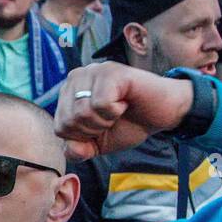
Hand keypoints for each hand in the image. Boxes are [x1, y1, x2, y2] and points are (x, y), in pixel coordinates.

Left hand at [53, 62, 194, 160]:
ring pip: (82, 112)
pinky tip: (125, 102)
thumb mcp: (98, 143)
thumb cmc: (129, 124)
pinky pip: (101, 104)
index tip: (102, 126)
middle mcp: (76, 77)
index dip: (84, 137)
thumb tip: (73, 150)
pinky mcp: (111, 71)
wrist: (161, 114)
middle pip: (69, 121)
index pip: (60, 128)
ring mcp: (93, 71)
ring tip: (118, 109)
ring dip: (105, 120)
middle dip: (94, 130)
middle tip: (112, 118)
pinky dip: (115, 111)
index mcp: (68, 93)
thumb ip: (78, 150)